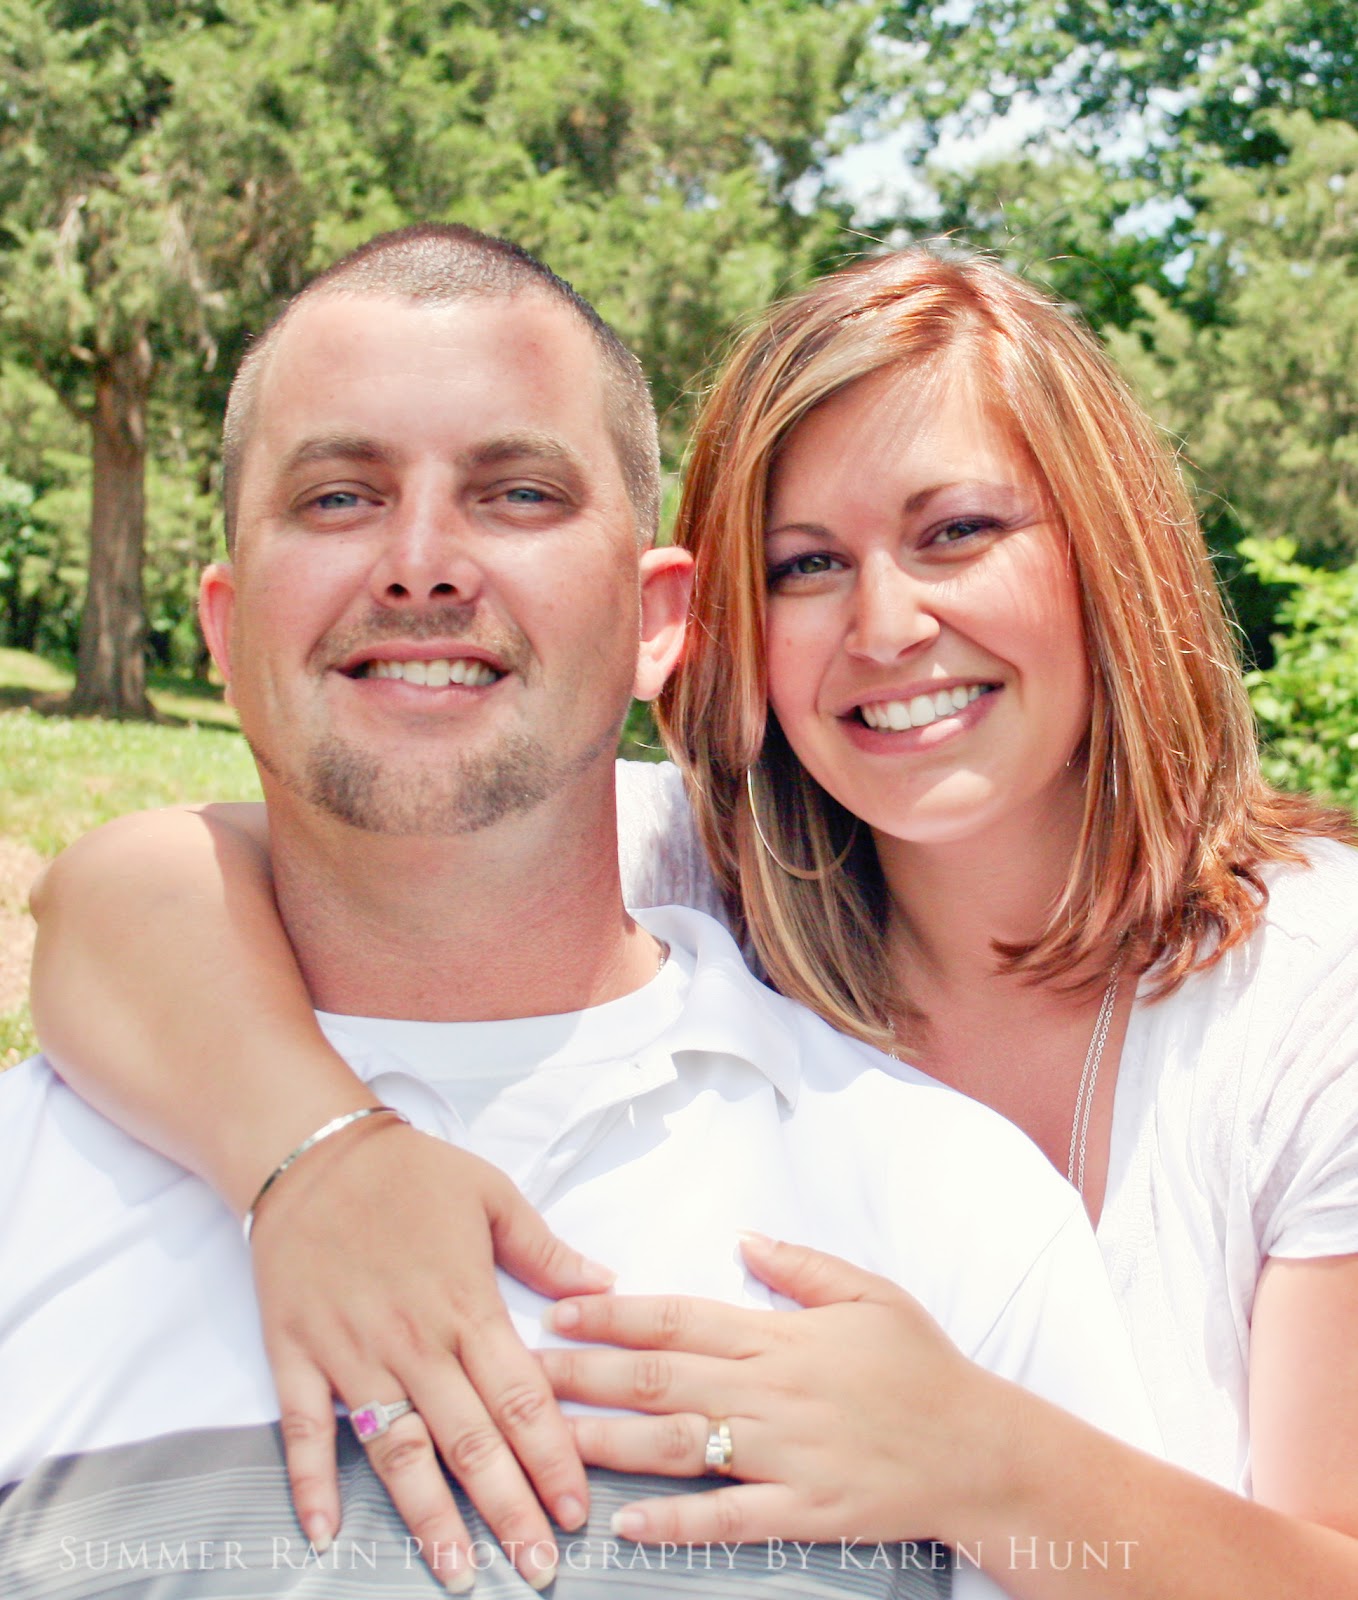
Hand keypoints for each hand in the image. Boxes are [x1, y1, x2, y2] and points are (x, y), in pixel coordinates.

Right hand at [249, 1116, 613, 1589]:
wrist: (312, 1148)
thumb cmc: (409, 1170)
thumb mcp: (492, 1194)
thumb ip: (546, 1251)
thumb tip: (605, 1286)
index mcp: (468, 1305)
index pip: (522, 1401)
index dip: (553, 1462)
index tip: (576, 1514)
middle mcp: (414, 1342)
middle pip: (470, 1442)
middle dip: (507, 1512)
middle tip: (536, 1573)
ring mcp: (351, 1354)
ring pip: (396, 1450)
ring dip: (427, 1517)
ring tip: (457, 1572)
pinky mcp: (297, 1355)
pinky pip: (305, 1431)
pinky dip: (311, 1484)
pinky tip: (324, 1534)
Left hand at [539, 1233, 1008, 1548]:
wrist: (979, 1448)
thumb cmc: (923, 1366)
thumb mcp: (871, 1292)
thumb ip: (801, 1264)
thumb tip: (743, 1237)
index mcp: (779, 1335)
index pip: (677, 1316)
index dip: (612, 1313)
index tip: (558, 1310)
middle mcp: (771, 1391)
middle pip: (659, 1378)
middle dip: (584, 1374)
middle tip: (521, 1372)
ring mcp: (784, 1455)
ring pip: (679, 1445)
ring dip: (607, 1441)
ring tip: (548, 1437)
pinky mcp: (803, 1512)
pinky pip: (728, 1519)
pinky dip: (676, 1522)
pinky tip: (627, 1522)